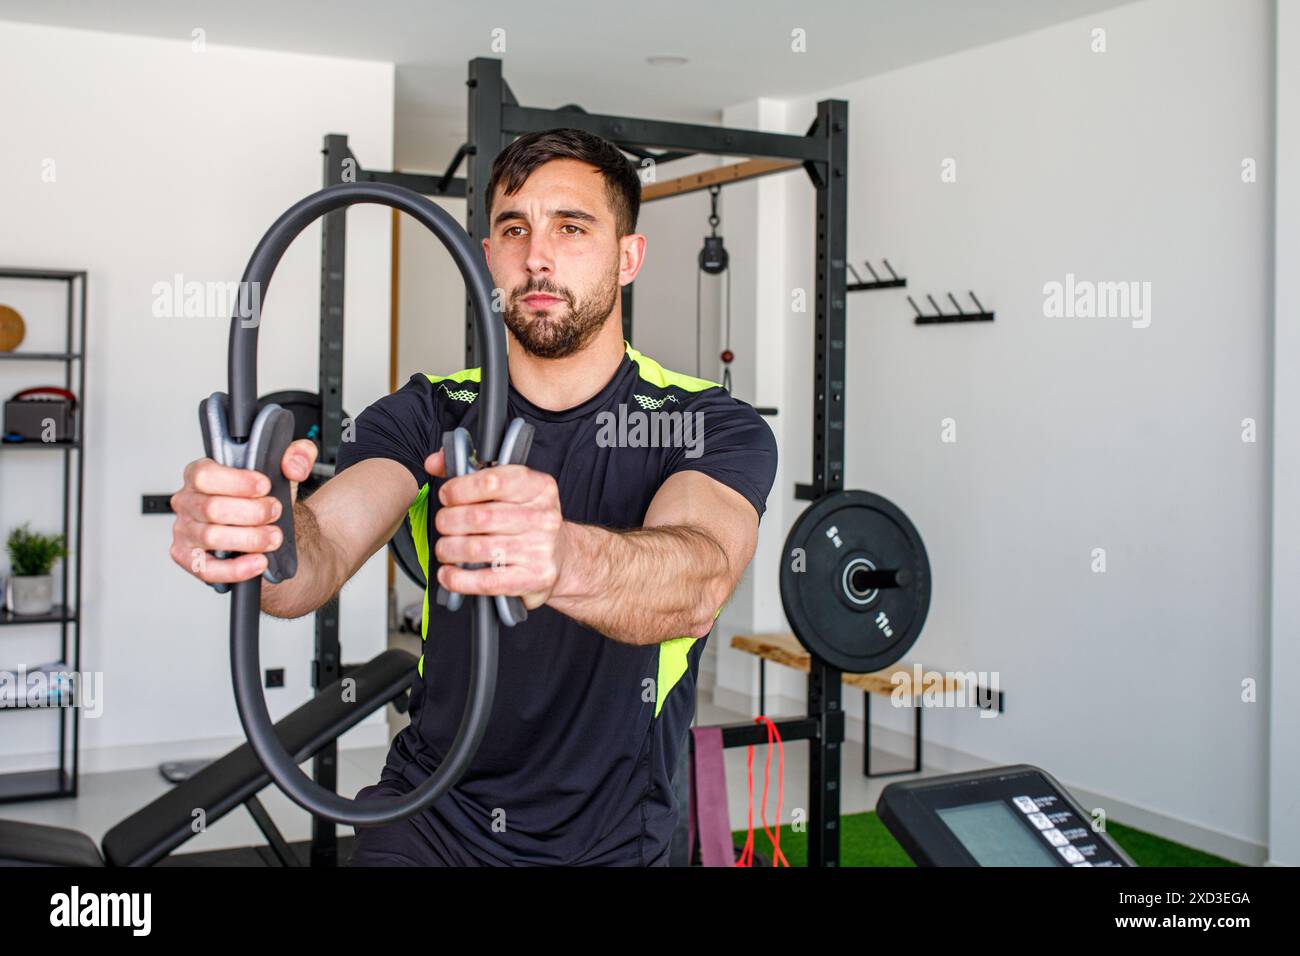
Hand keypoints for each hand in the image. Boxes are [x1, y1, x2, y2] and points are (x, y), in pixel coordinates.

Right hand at [169, 438, 316, 585]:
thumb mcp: (283, 470)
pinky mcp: (189, 558)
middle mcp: (187, 501)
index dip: (238, 482)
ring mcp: (185, 531)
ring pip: (211, 537)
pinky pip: (207, 568)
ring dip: (250, 539)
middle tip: (274, 512)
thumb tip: (294, 466)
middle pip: (211, 508)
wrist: (265, 527)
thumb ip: (297, 455)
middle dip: (252, 512)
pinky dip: (236, 568)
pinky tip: (258, 562)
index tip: (265, 487)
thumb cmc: (263, 498)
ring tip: (273, 537)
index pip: (205, 475)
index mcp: (199, 474)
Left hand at [427, 448, 566, 610]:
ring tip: (445, 548)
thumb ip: (471, 471)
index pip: (492, 481)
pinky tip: (449, 573)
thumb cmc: (528, 519)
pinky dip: (458, 579)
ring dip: (449, 549)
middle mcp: (543, 517)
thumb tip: (434, 463)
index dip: (459, 489)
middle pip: (479, 517)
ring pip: (477, 548)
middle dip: (448, 521)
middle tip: (443, 524)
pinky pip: (486, 581)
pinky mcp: (533, 578)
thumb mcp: (511, 488)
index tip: (448, 496)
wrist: (562, 556)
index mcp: (539, 487)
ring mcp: (539, 549)